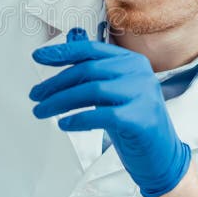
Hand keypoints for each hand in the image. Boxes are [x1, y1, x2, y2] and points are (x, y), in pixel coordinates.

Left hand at [29, 28, 190, 196]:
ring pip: (92, 90)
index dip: (62, 52)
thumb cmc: (133, 121)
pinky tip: (64, 124)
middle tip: (35, 96)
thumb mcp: (113, 91)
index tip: (38, 57)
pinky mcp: (141, 118)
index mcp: (130, 61)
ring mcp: (143, 94)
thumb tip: (71, 40)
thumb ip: (94, 69)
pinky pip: (104, 114)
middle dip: (55, 83)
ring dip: (60, 101)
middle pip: (88, 70)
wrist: (162, 156)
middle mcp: (139, 73)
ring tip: (42, 111)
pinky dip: (79, 119)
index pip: (91, 49)